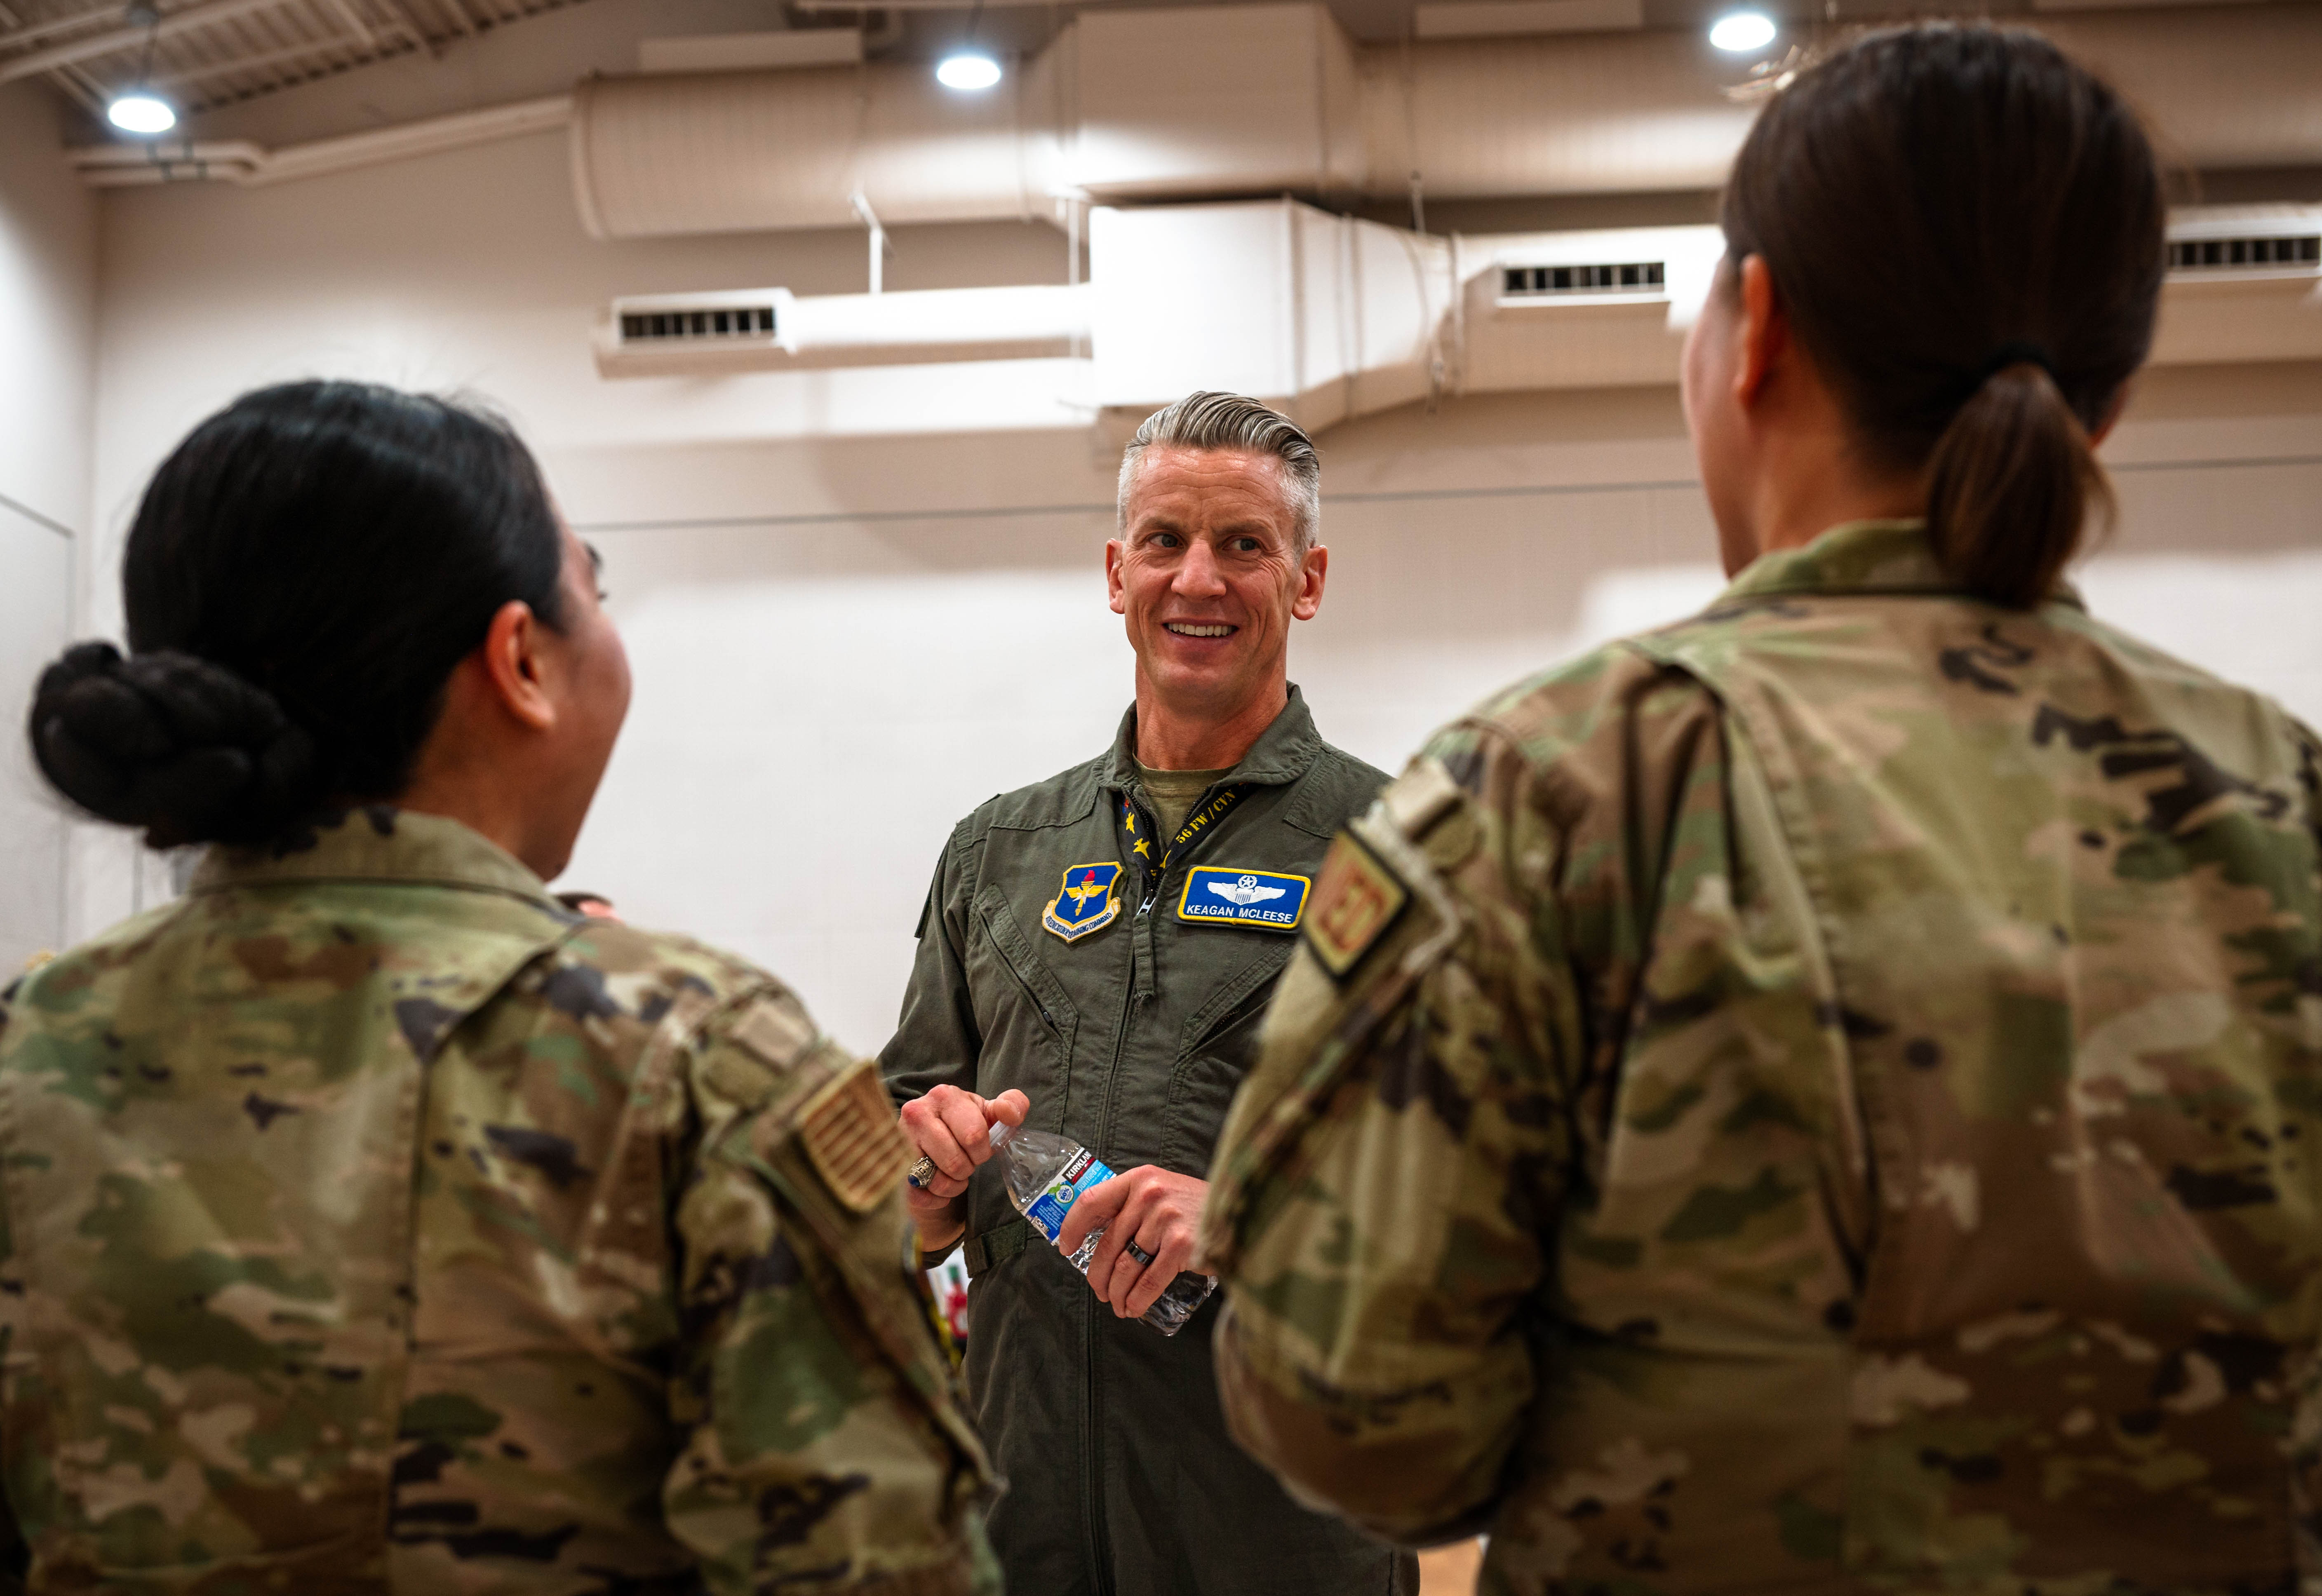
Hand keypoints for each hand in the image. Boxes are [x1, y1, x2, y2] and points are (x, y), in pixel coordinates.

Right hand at [897, 1085, 1027, 1253]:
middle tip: (965, 1162)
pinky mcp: (891, 1166)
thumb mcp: (988, 1111)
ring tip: (952, 1175)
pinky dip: (935, 1199)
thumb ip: (1011, 1105)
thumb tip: (1008, 1111)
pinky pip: (919, 1196)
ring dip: (953, 1186)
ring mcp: (899, 1140)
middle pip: (955, 1162)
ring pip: (937, 1181)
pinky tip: (936, 1187)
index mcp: (944, 1096)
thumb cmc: (963, 1124)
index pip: (974, 1135)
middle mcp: (916, 1113)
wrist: (928, 1138)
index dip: (983, 1151)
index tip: (980, 1149)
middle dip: (968, 1169)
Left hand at [1055, 1166, 1206, 1320]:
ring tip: (1118, 1304)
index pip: (1092, 1201)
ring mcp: (1166, 1219)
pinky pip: (1148, 1281)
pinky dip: (1136, 1299)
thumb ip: (1132, 1205)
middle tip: (1100, 1291)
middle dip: (1098, 1275)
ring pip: (1126, 1266)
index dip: (1072, 1228)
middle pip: (1108, 1244)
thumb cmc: (1196, 1208)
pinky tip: (1133, 1307)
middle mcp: (1150, 1195)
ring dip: (1117, 1292)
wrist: (1241, 1213)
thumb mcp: (1161, 1191)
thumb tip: (1096, 1235)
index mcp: (1140, 1178)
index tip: (1066, 1248)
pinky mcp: (1183, 1245)